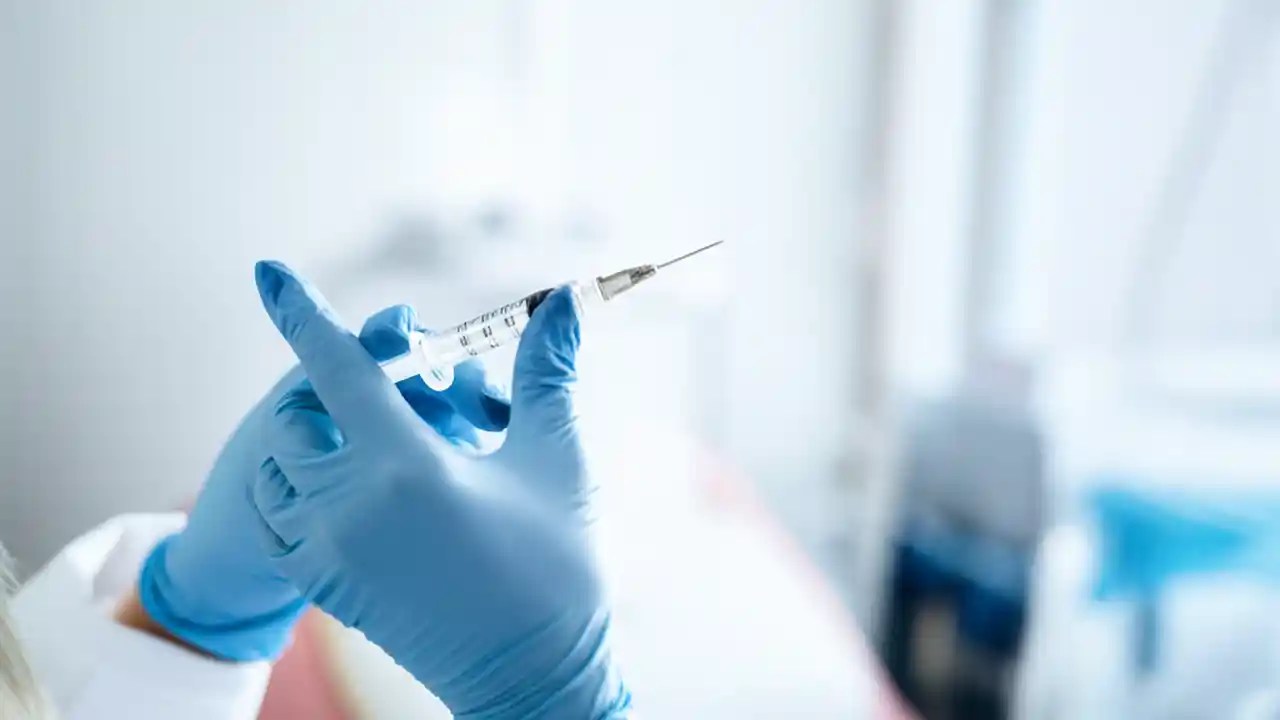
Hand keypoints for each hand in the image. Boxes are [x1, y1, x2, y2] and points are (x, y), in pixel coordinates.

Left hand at [248, 261, 630, 717]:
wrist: (535, 679)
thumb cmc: (556, 569)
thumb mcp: (556, 460)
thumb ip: (546, 371)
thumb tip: (561, 300)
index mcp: (404, 467)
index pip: (336, 367)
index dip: (302, 311)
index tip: (268, 272)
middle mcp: (348, 506)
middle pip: (305, 410)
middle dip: (346, 386)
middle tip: (423, 402)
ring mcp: (327, 551)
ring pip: (287, 464)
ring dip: (325, 438)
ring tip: (401, 451)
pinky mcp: (323, 585)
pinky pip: (287, 517)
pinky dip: (313, 490)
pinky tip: (377, 496)